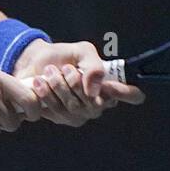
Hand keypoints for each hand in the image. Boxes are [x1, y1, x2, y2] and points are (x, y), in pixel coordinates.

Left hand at [13, 40, 145, 126]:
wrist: (36, 61)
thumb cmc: (66, 56)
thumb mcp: (83, 52)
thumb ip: (94, 67)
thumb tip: (95, 91)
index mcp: (111, 86)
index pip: (133, 95)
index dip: (126, 93)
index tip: (109, 85)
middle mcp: (98, 104)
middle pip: (95, 103)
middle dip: (77, 84)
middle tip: (66, 68)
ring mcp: (80, 114)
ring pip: (74, 107)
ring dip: (59, 86)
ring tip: (50, 71)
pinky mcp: (61, 118)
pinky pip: (57, 111)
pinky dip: (47, 94)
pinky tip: (40, 83)